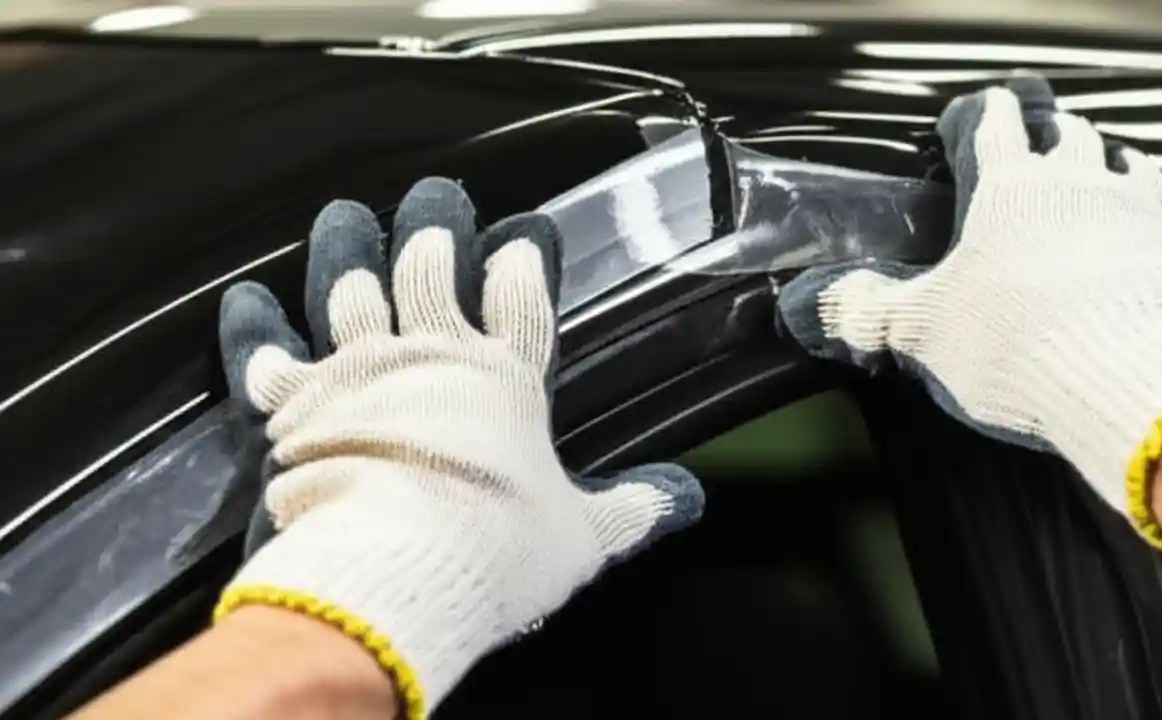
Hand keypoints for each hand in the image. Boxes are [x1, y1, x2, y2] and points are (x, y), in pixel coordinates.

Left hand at [215, 178, 703, 717]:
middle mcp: (430, 359)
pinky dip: (256, 329)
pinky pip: (267, 357)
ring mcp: (355, 373)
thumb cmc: (497, 550)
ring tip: (346, 220)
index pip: (521, 300)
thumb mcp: (583, 536)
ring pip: (349, 291)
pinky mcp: (293, 405)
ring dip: (347, 252)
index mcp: (504, 381)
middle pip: (429, 273)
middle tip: (435, 203)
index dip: (525, 261)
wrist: (399, 568)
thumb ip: (633, 508)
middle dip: (434, 231)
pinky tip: (247, 299)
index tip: (524, 234)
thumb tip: (685, 499)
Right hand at [778, 75, 1161, 551]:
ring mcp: (1147, 217)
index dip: (978, 116)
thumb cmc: (1013, 342)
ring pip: (1136, 172)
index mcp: (1012, 188)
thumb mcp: (917, 331)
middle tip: (1041, 147)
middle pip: (1072, 138)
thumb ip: (861, 312)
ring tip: (1105, 183)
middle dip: (1055, 136)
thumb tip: (803, 304)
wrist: (1130, 381)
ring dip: (1117, 172)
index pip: (993, 126)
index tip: (971, 117)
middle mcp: (1084, 186)